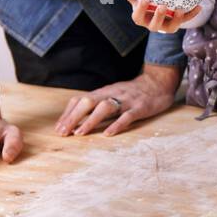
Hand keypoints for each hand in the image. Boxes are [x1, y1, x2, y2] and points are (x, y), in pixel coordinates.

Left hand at [55, 64, 181, 137]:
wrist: (158, 82)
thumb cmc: (133, 92)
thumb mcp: (112, 94)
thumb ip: (98, 105)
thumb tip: (78, 120)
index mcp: (103, 92)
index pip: (80, 100)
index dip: (68, 114)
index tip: (58, 128)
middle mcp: (112, 94)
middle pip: (88, 102)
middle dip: (73, 117)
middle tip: (63, 132)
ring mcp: (126, 100)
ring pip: (105, 108)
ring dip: (90, 120)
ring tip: (80, 133)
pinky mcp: (140, 107)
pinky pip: (127, 116)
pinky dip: (117, 124)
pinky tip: (108, 134)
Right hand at [120, 0, 199, 33]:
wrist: (157, 8)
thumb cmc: (145, 1)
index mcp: (141, 17)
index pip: (138, 17)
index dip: (141, 9)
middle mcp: (153, 24)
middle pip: (154, 26)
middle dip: (158, 17)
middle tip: (162, 6)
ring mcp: (166, 26)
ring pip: (171, 27)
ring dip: (176, 19)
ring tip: (179, 10)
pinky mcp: (177, 24)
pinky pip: (185, 20)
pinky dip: (192, 14)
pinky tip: (199, 7)